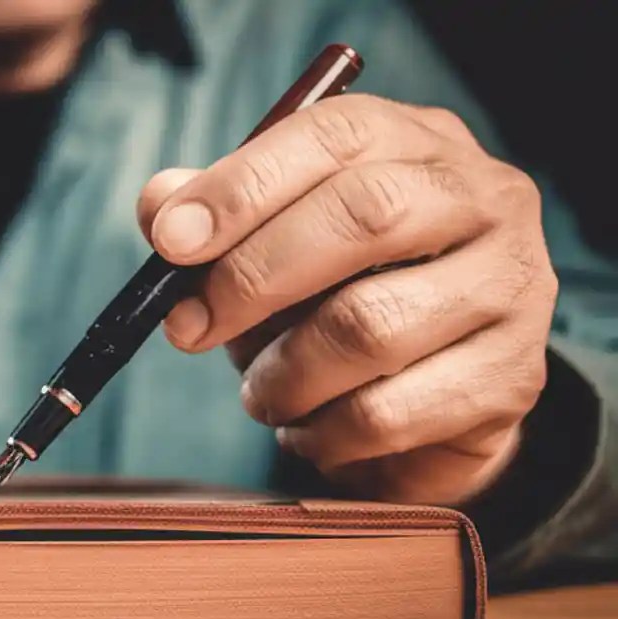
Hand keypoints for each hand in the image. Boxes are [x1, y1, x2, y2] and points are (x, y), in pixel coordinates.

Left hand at [137, 95, 557, 506]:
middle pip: (364, 216)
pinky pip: (387, 413)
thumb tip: (159, 203)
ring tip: (259, 393)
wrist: (438, 389)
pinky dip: (322, 431)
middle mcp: (484, 199)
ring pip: (370, 326)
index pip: (335, 135)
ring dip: (282, 374)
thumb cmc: (341, 293)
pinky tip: (308, 430)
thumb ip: (215, 216)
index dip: (243, 186)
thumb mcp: (274, 240)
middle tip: (189, 327)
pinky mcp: (510, 380)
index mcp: (418, 142)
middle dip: (252, 277)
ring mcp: (510, 289)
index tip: (170, 241)